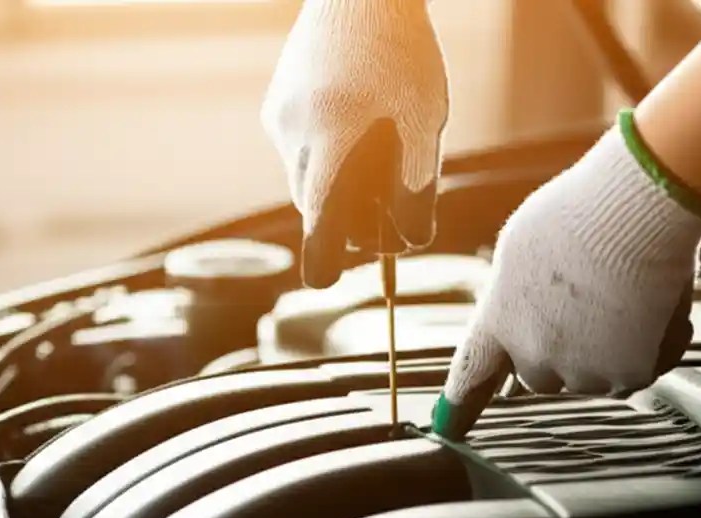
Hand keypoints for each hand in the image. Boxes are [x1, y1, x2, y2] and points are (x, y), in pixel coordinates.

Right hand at [262, 0, 448, 287]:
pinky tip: (348, 117)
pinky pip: (297, 148)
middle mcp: (296, 137)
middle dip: (345, 215)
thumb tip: (409, 240)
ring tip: (372, 146)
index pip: (320, 224)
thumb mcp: (426, 123)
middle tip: (385, 207)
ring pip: (305, 178)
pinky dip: (323, 150)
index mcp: (335, 143)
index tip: (327, 279)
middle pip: (315, 206)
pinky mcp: (273, 108)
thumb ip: (417, 186)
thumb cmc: (404, 54)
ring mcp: (279, 122)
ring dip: (334, 181)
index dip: (324, 258)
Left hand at [437, 125, 700, 438]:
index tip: (446, 428)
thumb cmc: (580, 215)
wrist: (636, 213)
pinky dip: (647, 348)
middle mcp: (533, 356)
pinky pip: (635, 372)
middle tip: (586, 305)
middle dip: (560, 351)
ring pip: (591, 376)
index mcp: (498, 322)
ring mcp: (581, 370)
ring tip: (621, 295)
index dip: (458, 407)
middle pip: (541, 377)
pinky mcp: (627, 375)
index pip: (471, 376)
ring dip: (605, 349)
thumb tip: (521, 311)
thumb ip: (514, 293)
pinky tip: (651, 306)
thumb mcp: (521, 248)